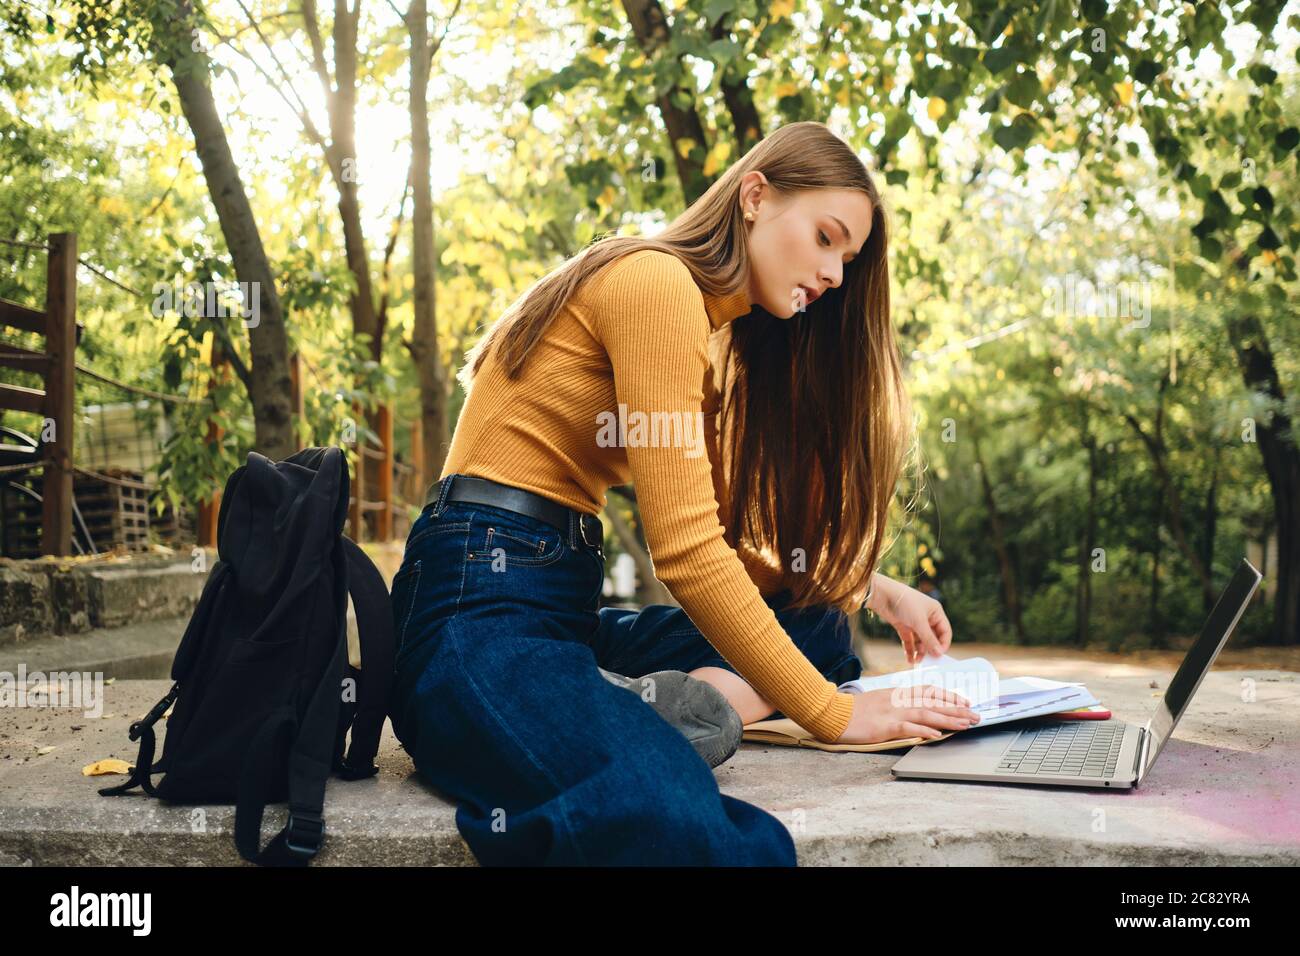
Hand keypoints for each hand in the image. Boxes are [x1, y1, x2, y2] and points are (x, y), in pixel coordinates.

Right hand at [833, 684, 979, 743]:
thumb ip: (895, 703)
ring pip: (926, 714)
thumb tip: (912, 710)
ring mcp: (891, 712)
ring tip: (966, 724)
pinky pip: (908, 728)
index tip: (964, 701)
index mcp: (896, 693)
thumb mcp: (877, 701)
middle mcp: (897, 700)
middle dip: (957, 709)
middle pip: (933, 702)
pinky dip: (924, 731)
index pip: (928, 690)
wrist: (831, 712)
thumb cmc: (852, 710)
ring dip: (948, 719)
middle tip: (976, 715)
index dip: (949, 695)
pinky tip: (937, 735)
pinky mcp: (884, 726)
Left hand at [868, 576, 952, 664]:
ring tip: (916, 661)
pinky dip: (910, 649)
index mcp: (936, 612)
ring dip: (919, 651)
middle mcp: (927, 617)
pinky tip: (909, 659)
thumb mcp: (919, 622)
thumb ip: (929, 639)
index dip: (943, 644)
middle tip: (928, 662)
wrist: (882, 595)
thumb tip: (939, 653)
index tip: (939, 656)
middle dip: (930, 649)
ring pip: (920, 641)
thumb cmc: (905, 603)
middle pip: (932, 638)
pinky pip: (910, 640)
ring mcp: (914, 622)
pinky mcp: (904, 625)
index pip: (945, 631)